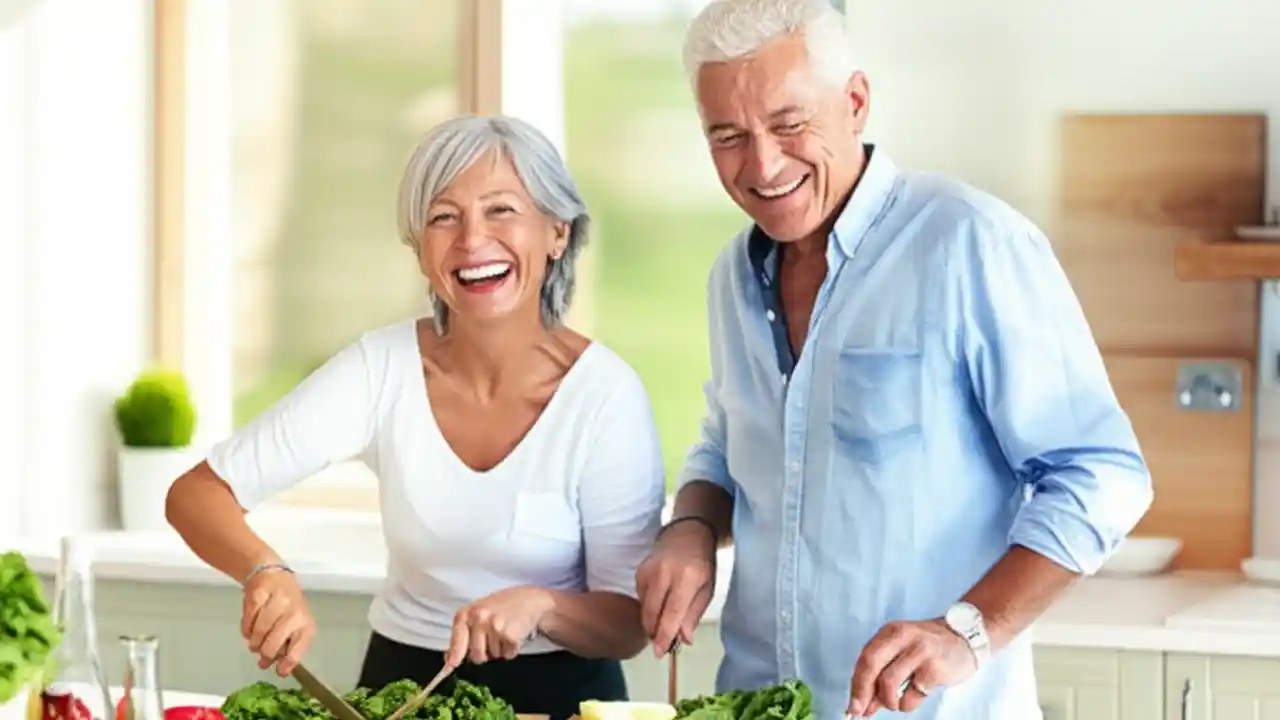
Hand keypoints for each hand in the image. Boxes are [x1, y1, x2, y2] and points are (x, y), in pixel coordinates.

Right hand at [241, 569, 314, 675]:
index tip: (279, 672)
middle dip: (265, 655)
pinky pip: (246, 624)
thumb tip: (281, 670)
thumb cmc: (286, 606)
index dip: (287, 664)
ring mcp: (276, 604)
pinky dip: (246, 630)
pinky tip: (251, 626)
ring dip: (254, 642)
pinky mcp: (257, 596)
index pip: (297, 650)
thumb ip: (289, 647)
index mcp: (305, 623)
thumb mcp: (295, 625)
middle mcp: (294, 613)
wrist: (272, 575)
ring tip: (256, 639)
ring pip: (258, 635)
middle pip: (272, 646)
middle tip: (262, 657)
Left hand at [446, 586, 555, 665]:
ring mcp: (494, 625)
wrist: (529, 598)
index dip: (454, 656)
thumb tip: (448, 659)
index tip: (450, 667)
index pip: (456, 640)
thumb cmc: (501, 607)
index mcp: (466, 613)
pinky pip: (507, 655)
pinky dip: (512, 649)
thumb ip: (462, 635)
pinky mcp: (510, 634)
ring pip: (493, 656)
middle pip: (476, 656)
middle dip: (485, 653)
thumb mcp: (477, 614)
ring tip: (505, 631)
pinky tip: (514, 633)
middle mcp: (478, 617)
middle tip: (494, 637)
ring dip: (500, 650)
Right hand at [635, 520, 715, 655]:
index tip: (661, 652)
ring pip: (644, 607)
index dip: (665, 635)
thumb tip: (683, 640)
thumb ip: (694, 614)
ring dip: (651, 622)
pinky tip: (659, 605)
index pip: (672, 612)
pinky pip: (640, 597)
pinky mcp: (640, 571)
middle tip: (661, 645)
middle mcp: (665, 572)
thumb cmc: (702, 563)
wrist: (687, 534)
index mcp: (687, 577)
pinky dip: (648, 607)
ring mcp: (649, 570)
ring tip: (662, 625)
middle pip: (653, 612)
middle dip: (655, 633)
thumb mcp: (707, 589)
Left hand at [847, 619, 975, 715]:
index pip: (864, 658)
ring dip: (888, 702)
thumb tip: (863, 705)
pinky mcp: (934, 668)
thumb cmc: (928, 648)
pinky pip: (911, 695)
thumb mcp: (902, 653)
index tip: (852, 707)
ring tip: (896, 703)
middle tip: (861, 712)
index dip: (855, 685)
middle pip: (871, 666)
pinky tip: (914, 697)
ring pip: (888, 683)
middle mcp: (903, 636)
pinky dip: (907, 704)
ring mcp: (919, 651)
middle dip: (862, 694)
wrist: (965, 638)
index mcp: (890, 632)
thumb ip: (881, 676)